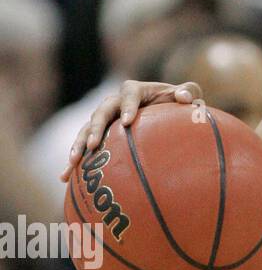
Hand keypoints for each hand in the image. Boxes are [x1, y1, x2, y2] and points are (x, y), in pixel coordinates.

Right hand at [60, 80, 203, 183]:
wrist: (166, 111)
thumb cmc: (178, 102)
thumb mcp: (188, 94)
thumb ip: (189, 92)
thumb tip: (184, 97)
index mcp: (135, 90)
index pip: (129, 94)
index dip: (127, 106)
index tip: (127, 121)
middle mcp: (115, 102)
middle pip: (101, 112)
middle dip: (94, 128)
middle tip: (91, 145)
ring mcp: (104, 119)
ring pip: (86, 129)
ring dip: (77, 146)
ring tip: (72, 164)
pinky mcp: (99, 134)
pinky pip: (83, 146)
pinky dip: (75, 161)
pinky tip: (64, 178)